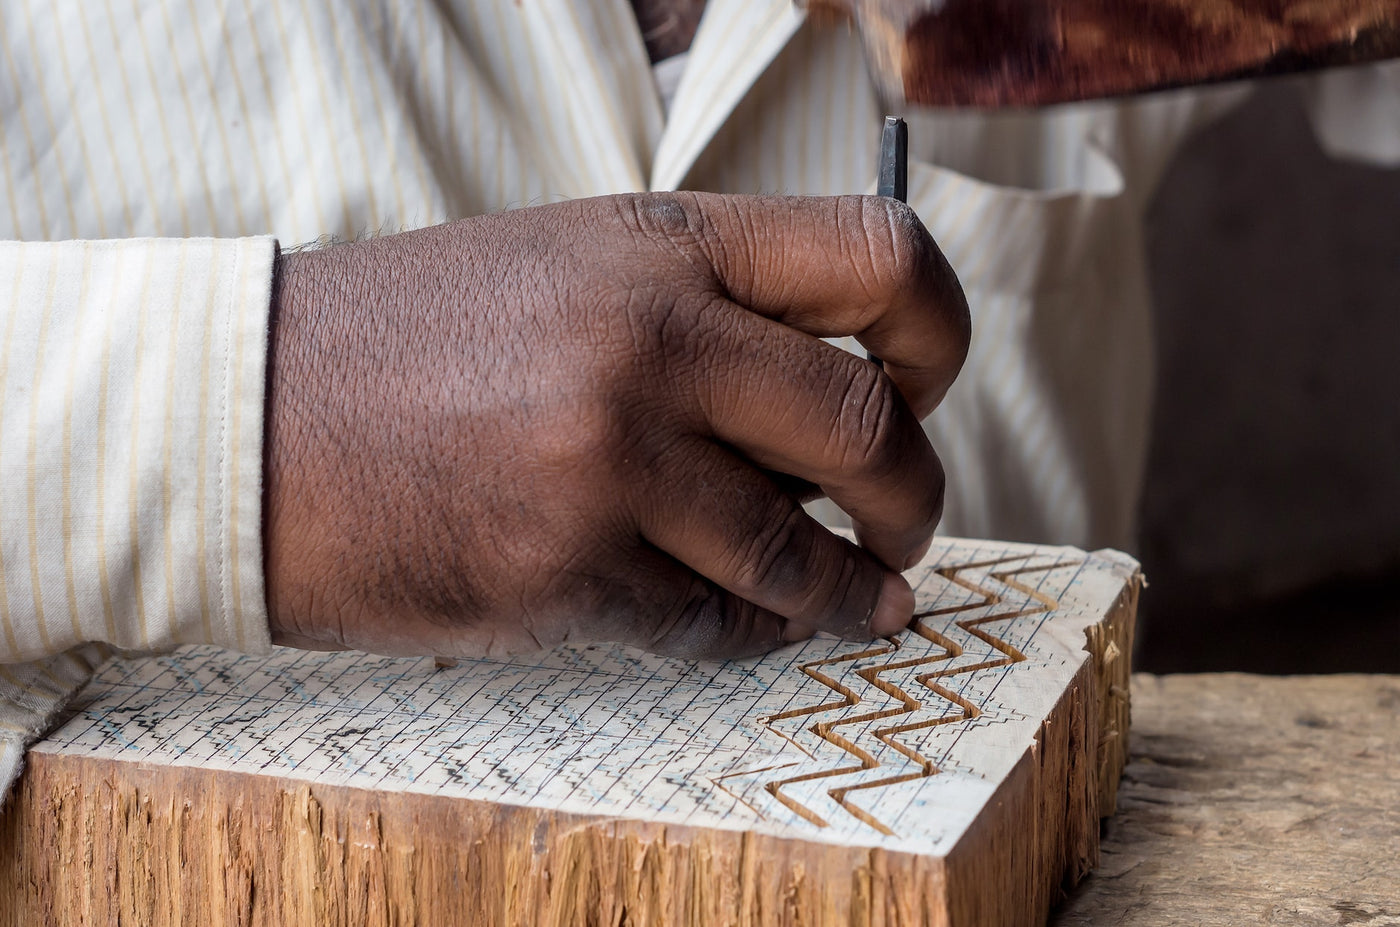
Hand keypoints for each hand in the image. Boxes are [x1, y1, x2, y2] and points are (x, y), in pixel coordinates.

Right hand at [263, 193, 969, 659]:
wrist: (258, 419)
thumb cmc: (416, 341)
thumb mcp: (574, 267)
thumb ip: (709, 311)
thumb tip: (839, 398)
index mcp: (661, 245)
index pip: (879, 257)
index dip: (938, 332)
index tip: (924, 385)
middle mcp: (649, 341)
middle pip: (869, 425)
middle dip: (916, 495)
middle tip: (908, 521)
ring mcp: (609, 462)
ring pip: (799, 550)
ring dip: (847, 586)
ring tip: (858, 594)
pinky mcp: (567, 571)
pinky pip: (712, 623)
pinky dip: (749, 630)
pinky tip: (751, 620)